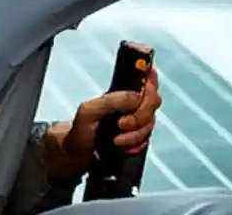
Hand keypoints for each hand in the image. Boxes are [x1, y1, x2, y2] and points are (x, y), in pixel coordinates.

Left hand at [46, 68, 162, 178]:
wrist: (76, 155)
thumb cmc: (80, 130)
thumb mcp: (89, 111)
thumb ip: (111, 101)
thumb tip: (137, 97)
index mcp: (122, 91)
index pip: (146, 76)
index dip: (151, 81)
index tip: (143, 93)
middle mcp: (133, 103)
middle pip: (154, 101)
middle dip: (140, 115)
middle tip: (121, 124)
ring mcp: (137, 121)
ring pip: (151, 123)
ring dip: (135, 135)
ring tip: (116, 141)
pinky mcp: (138, 138)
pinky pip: (147, 140)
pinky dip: (135, 146)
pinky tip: (122, 147)